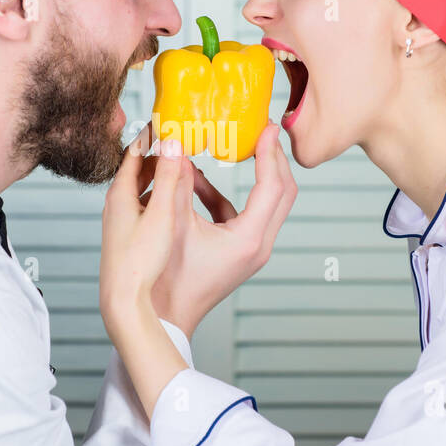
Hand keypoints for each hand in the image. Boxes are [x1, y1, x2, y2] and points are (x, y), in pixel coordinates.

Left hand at [99, 125, 189, 333]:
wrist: (123, 302)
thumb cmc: (140, 261)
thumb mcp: (161, 215)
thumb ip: (169, 178)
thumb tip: (172, 141)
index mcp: (120, 194)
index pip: (134, 152)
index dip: (151, 134)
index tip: (166, 117)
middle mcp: (116, 204)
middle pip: (137, 169)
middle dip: (157, 153)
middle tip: (179, 138)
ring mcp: (120, 221)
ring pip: (140, 189)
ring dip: (158, 176)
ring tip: (180, 167)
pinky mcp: (126, 237)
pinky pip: (142, 206)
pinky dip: (157, 196)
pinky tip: (173, 204)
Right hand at [105, 119, 297, 338]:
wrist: (162, 319)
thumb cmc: (165, 280)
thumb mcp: (170, 222)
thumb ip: (176, 180)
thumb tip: (175, 143)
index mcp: (248, 239)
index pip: (273, 185)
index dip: (270, 151)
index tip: (265, 125)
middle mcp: (258, 245)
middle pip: (283, 192)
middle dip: (274, 158)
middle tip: (262, 129)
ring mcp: (251, 250)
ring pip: (266, 203)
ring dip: (253, 174)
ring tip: (236, 145)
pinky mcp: (238, 252)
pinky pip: (241, 214)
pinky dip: (223, 194)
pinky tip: (193, 178)